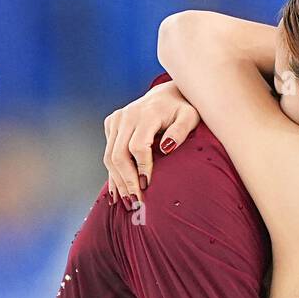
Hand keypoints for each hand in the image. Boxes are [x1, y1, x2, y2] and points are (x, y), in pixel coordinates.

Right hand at [103, 81, 199, 203]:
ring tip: (126, 203)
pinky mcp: (111, 124)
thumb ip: (181, 131)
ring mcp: (117, 119)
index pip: (137, 146)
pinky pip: (108, 152)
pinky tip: (116, 193)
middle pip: (119, 154)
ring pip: (110, 156)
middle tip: (136, 203)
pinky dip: (113, 174)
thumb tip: (166, 148)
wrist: (167, 95)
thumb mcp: (190, 117)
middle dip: (127, 181)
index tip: (148, 185)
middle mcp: (127, 115)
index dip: (142, 167)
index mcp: (146, 113)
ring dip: (118, 181)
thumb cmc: (183, 109)